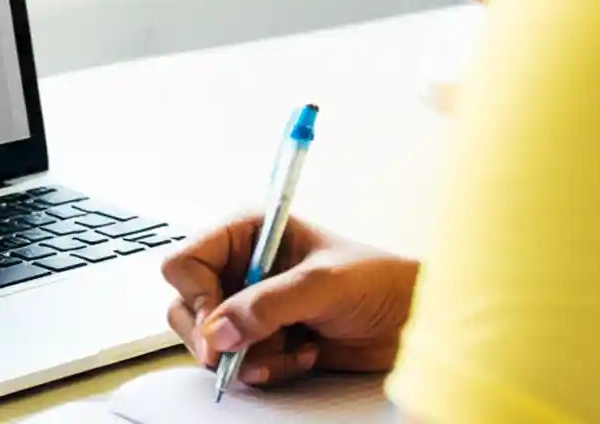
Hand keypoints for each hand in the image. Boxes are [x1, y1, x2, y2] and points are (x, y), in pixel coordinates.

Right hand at [161, 215, 418, 385]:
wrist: (412, 320)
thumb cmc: (378, 280)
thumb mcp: (321, 284)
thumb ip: (267, 305)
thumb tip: (217, 331)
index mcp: (246, 232)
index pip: (187, 262)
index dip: (195, 295)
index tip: (216, 324)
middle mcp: (241, 267)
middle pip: (186, 305)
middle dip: (216, 335)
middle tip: (243, 350)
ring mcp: (250, 306)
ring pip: (210, 341)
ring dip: (249, 354)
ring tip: (291, 348)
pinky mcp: (264, 339)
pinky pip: (239, 363)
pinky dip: (268, 368)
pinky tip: (303, 354)